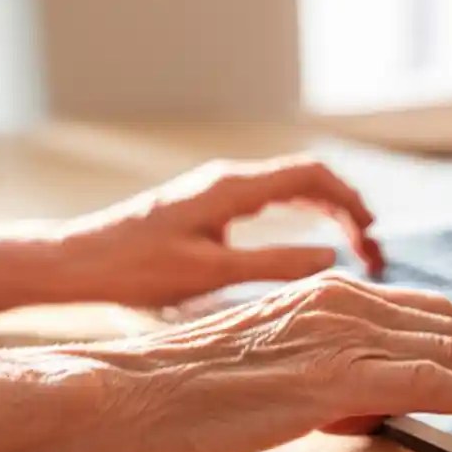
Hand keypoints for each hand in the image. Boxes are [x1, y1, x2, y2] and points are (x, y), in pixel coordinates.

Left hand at [44, 156, 384, 306]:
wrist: (78, 261)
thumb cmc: (136, 270)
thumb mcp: (211, 274)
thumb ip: (274, 266)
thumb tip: (330, 258)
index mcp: (233, 188)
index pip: (312, 177)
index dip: (351, 204)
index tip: (372, 240)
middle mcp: (228, 180)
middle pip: (307, 179)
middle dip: (347, 210)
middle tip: (373, 254)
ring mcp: (217, 191)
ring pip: (288, 188)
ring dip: (325, 214)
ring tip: (354, 249)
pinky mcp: (207, 206)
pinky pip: (268, 200)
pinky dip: (299, 217)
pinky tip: (306, 244)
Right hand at [61, 273, 451, 451]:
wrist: (132, 392)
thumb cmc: (189, 390)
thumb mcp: (276, 375)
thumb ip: (333, 380)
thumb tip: (378, 405)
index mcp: (326, 297)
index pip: (428, 315)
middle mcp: (341, 301)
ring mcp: (338, 332)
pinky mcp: (331, 371)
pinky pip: (425, 376)